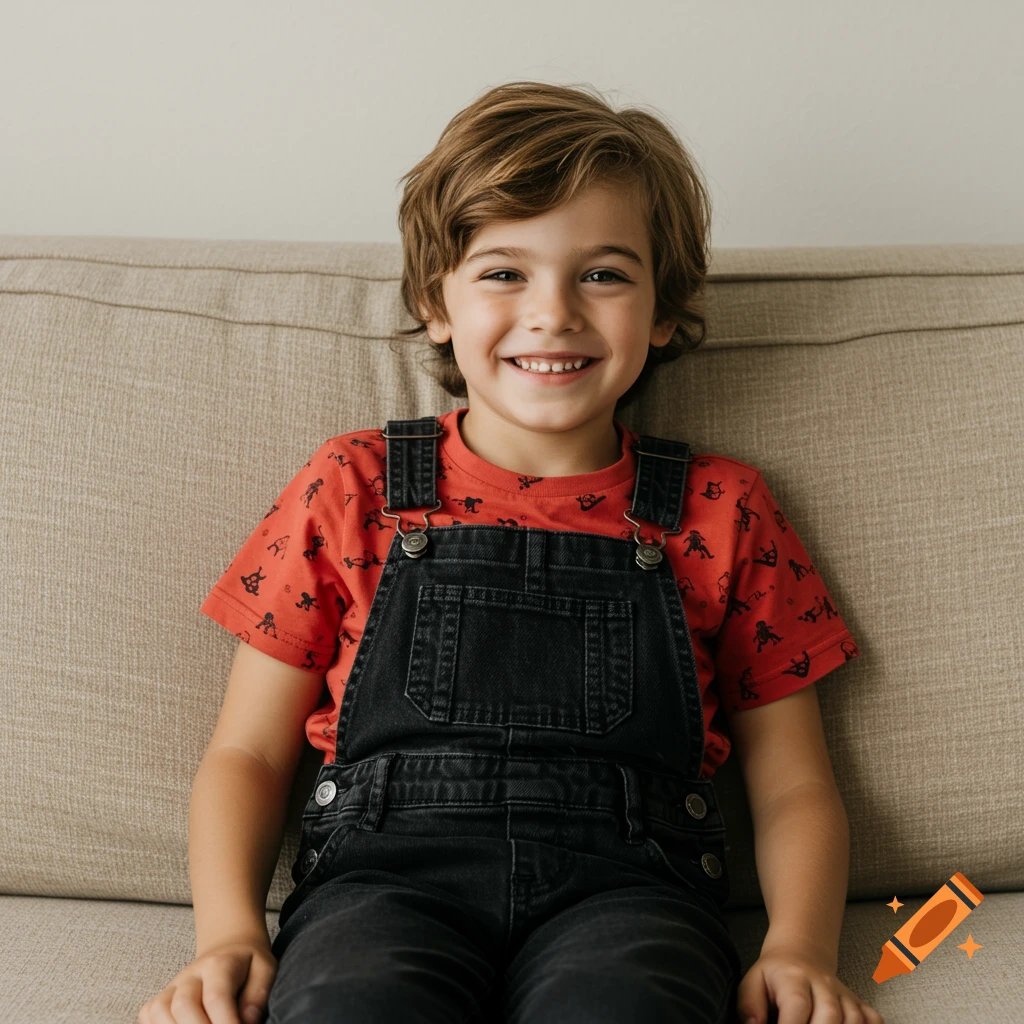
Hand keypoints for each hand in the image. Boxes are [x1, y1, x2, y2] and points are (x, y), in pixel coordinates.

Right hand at [137, 937, 276, 1023]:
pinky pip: (148, 1014)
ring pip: (160, 1011)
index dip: (226, 1022)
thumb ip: (258, 995)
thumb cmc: (247, 962)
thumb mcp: (264, 969)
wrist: (228, 945)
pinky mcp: (160, 997)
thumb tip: (248, 1022)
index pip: (217, 997)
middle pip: (184, 1005)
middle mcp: (191, 974)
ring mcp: (172, 986)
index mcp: (219, 964)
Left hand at [736, 940, 883, 1023]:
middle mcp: (822, 984)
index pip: (797, 1005)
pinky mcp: (859, 1003)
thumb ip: (750, 1006)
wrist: (800, 953)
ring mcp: (843, 994)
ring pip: (853, 1018)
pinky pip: (873, 1019)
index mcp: (793, 978)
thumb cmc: (774, 976)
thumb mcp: (752, 983)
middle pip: (829, 1014)